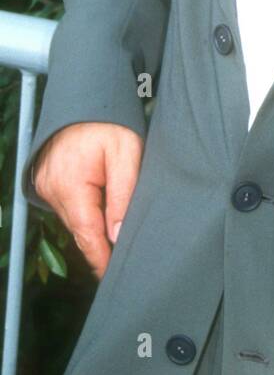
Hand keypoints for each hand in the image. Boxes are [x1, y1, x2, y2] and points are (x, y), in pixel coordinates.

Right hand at [32, 122, 143, 279]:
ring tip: (115, 243)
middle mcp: (52, 189)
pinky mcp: (47, 182)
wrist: (83, 98)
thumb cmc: (108, 122)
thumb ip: (123, 194)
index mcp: (71, 185)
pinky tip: (101, 218)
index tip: (113, 276)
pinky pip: (68, 207)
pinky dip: (84, 214)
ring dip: (92, 229)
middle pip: (79, 229)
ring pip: (74, 220)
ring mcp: (46, 186)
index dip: (101, 258)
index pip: (87, 234)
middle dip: (100, 247)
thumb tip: (118, 234)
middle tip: (122, 262)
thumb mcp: (126, 153)